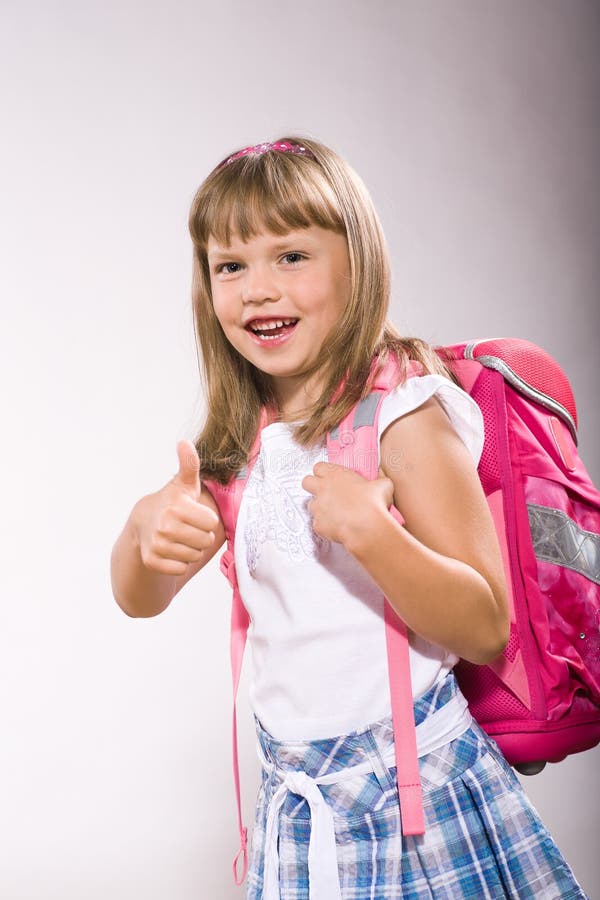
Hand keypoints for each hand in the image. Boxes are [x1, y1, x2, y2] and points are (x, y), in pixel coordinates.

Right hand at [134, 440, 219, 575]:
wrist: (143, 524)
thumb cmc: (172, 503)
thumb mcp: (183, 484)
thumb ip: (189, 464)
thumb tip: (184, 442)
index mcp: (177, 506)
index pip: (212, 523)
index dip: (206, 520)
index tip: (195, 515)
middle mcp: (165, 526)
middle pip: (205, 541)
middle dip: (200, 536)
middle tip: (188, 528)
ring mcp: (157, 544)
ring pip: (194, 556)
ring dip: (191, 549)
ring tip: (179, 538)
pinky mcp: (152, 561)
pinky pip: (181, 568)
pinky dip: (179, 563)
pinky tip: (171, 551)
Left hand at [301, 462, 394, 545]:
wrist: (367, 526)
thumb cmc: (374, 503)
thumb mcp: (383, 484)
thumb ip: (378, 481)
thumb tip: (381, 483)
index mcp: (335, 475)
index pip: (318, 467)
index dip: (323, 472)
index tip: (330, 477)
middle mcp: (322, 489)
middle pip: (306, 482)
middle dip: (312, 486)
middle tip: (325, 493)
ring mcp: (318, 507)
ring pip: (310, 505)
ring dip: (320, 508)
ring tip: (334, 513)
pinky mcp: (318, 524)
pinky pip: (318, 524)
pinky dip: (326, 526)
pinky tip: (338, 527)